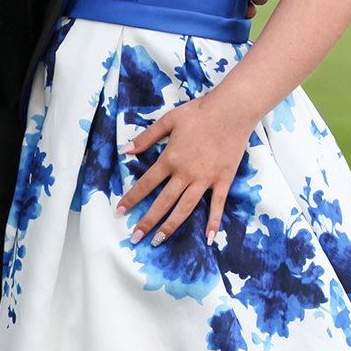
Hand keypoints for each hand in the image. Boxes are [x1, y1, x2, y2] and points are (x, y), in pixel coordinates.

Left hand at [116, 93, 254, 246]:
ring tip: (159, 240)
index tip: (119, 212)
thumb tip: (125, 150)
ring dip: (171, 226)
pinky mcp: (223, 180)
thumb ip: (147, 137)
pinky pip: (217, 205)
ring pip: (185, 208)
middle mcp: (185, 174)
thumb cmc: (199, 112)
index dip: (131, 199)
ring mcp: (205, 179)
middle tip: (135, 238)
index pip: (146, 184)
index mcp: (170, 159)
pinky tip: (208, 238)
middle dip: (147, 222)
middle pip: (163, 202)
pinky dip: (213, 222)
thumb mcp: (168, 120)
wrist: (232, 110)